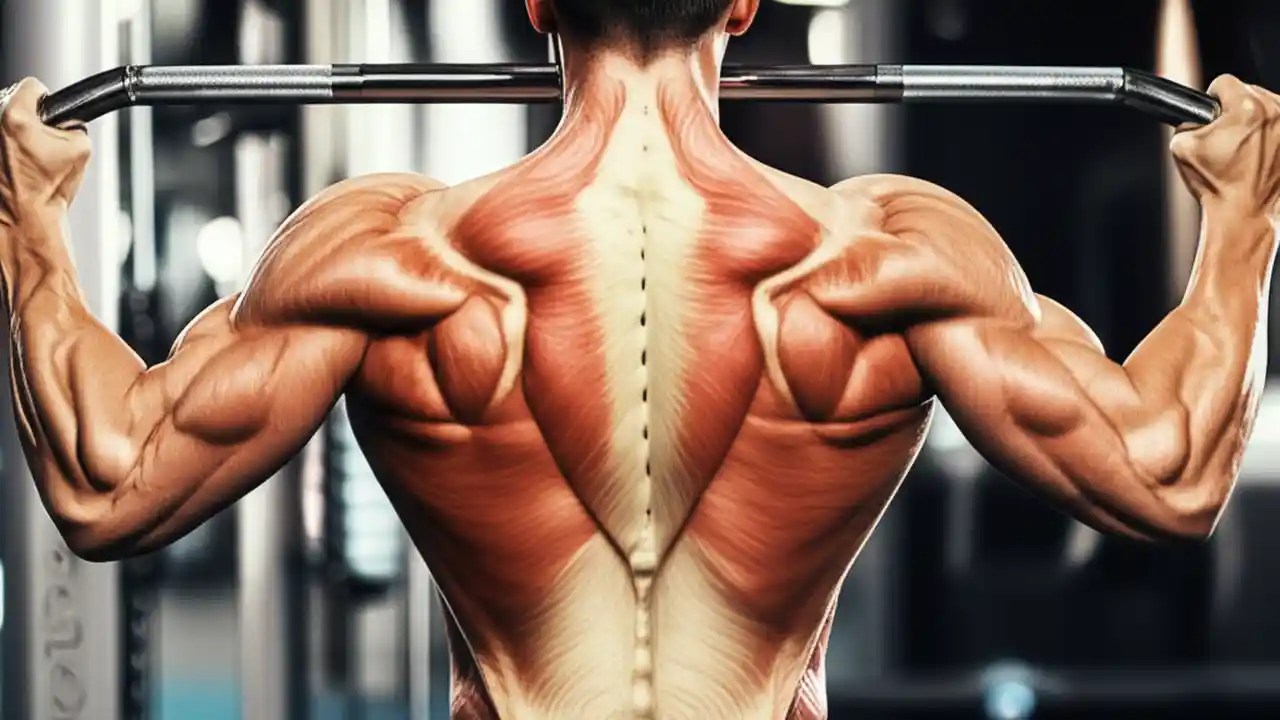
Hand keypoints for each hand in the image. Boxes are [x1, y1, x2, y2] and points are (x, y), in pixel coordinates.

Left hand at [0, 78, 90, 232]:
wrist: (25, 217)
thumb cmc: (46, 190)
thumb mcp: (80, 149)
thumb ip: (74, 125)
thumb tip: (68, 121)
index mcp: (17, 117)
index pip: (33, 86)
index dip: (49, 99)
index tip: (52, 113)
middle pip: (16, 103)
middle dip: (33, 118)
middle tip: (43, 142)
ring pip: (5, 123)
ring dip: (17, 133)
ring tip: (29, 157)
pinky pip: (1, 140)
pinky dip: (8, 148)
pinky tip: (17, 165)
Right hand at [1171, 75, 1279, 220]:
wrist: (1245, 213)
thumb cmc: (1217, 184)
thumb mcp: (1182, 148)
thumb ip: (1185, 122)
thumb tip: (1192, 116)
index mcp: (1246, 108)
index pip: (1224, 82)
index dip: (1211, 99)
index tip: (1211, 116)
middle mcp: (1276, 111)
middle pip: (1250, 91)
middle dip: (1236, 110)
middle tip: (1227, 138)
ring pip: (1269, 107)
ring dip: (1256, 120)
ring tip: (1245, 148)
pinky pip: (1279, 126)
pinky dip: (1271, 134)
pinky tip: (1261, 154)